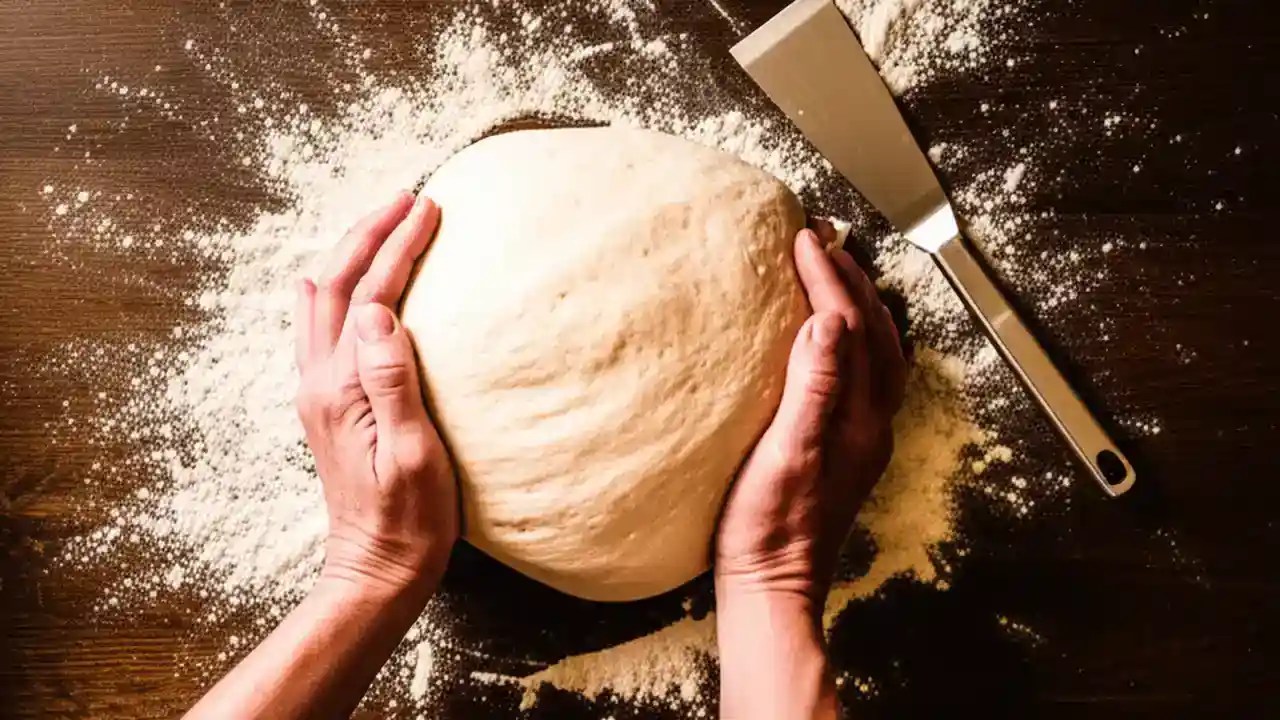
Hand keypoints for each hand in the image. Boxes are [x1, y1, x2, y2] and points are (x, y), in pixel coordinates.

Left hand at [294, 191, 457, 600]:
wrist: (376, 568)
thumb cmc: (409, 519)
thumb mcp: (412, 455)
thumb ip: (391, 382)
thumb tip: (376, 312)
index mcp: (344, 388)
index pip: (371, 296)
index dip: (399, 247)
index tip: (429, 208)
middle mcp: (320, 382)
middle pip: (335, 285)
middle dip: (369, 235)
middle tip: (407, 200)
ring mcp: (317, 392)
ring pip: (321, 302)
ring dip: (350, 256)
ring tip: (383, 225)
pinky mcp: (325, 404)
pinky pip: (319, 328)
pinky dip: (333, 291)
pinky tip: (335, 285)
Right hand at [715, 224, 907, 604]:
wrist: (772, 588)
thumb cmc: (768, 529)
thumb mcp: (785, 456)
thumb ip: (813, 390)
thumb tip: (831, 321)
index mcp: (859, 419)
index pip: (851, 327)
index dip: (828, 278)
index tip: (802, 239)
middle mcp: (872, 423)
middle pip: (876, 331)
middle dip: (850, 278)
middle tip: (820, 238)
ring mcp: (862, 435)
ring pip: (877, 350)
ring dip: (858, 303)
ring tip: (832, 269)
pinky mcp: (846, 446)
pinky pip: (864, 373)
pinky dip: (854, 336)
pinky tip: (830, 334)